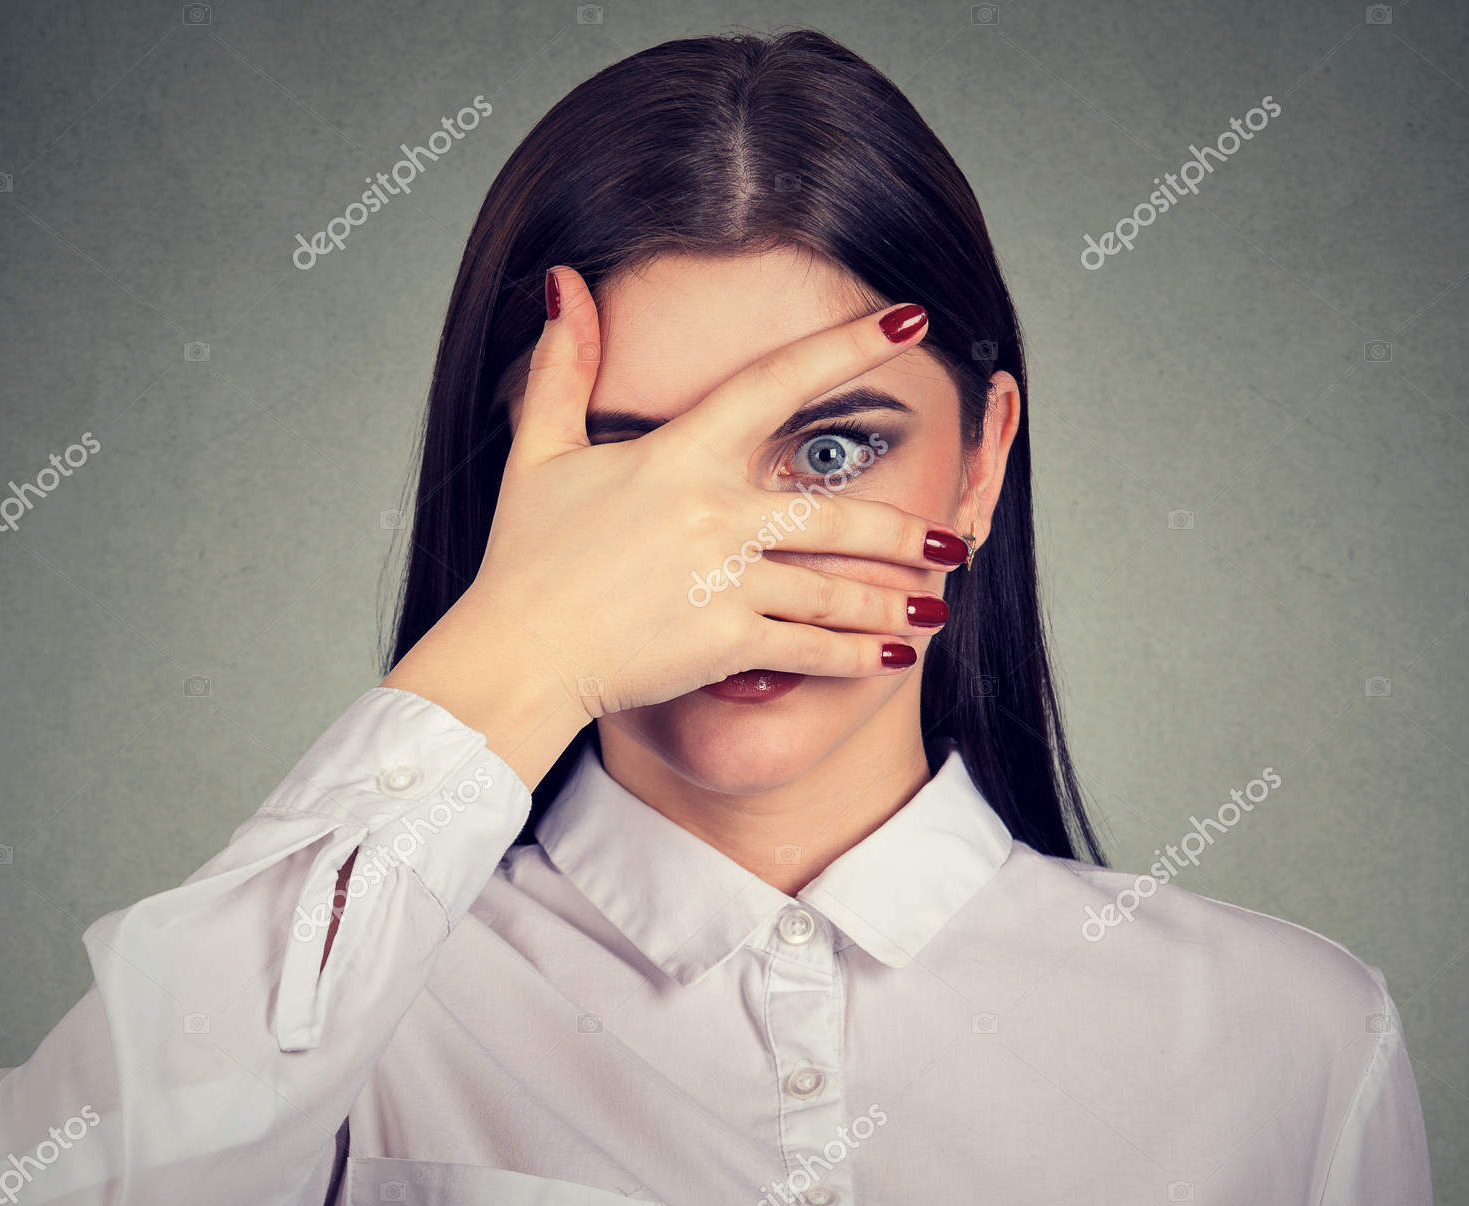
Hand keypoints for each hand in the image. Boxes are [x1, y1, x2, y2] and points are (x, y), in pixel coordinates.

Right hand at [384, 266, 967, 784]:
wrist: (515, 656)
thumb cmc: (524, 558)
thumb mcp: (539, 451)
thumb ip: (564, 366)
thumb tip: (563, 282)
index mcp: (680, 456)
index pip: (778, 382)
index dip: (847, 345)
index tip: (908, 320)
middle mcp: (716, 515)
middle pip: (837, 516)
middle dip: (904, 529)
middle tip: (953, 539)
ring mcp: (725, 582)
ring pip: (835, 589)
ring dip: (894, 603)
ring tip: (936, 610)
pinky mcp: (723, 644)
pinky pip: (808, 649)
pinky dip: (854, 657)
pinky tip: (889, 660)